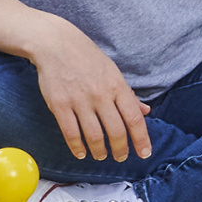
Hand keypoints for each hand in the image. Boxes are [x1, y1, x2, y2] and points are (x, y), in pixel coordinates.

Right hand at [27, 20, 150, 163]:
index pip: (134, 119)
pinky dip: (77, 147)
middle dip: (121, 150)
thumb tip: (146, 112)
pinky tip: (81, 153)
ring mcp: (80, 101)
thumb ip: (128, 95)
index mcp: (117, 86)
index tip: (145, 153)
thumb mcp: (113, 72)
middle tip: (120, 157)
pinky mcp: (60, 105)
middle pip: (116, 131)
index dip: (141, 139)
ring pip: (94, 136)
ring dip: (100, 151)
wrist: (56, 44)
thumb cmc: (87, 58)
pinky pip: (71, 133)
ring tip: (101, 155)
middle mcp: (101, 95)